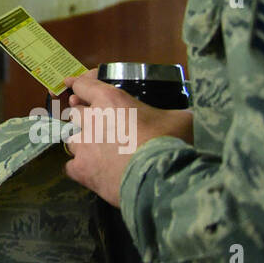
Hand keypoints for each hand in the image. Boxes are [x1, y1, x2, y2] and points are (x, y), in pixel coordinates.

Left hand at [61, 68, 193, 206]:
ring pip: (70, 138)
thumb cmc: (171, 143)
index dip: (80, 84)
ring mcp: (83, 145)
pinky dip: (80, 167)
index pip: (84, 85)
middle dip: (84, 118)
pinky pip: (70, 165)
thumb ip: (181, 112)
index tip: (73, 84)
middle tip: (98, 125)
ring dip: (81, 142)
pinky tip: (92, 171)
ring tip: (96, 150)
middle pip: (75, 113)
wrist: (160, 179)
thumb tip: (193, 113)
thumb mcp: (182, 119)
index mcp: (110, 100)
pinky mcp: (81, 170)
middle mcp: (91, 119)